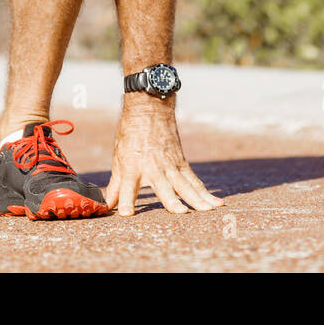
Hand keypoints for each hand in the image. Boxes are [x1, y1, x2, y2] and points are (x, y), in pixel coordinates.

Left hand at [104, 94, 223, 215]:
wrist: (149, 110)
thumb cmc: (131, 136)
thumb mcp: (118, 159)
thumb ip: (115, 187)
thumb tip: (107, 206)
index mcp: (132, 166)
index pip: (128, 187)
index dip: (127, 200)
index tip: (127, 214)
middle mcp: (153, 167)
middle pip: (163, 186)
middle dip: (171, 200)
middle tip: (180, 212)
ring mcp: (170, 165)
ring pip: (185, 185)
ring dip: (196, 198)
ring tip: (206, 210)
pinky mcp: (181, 163)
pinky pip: (194, 181)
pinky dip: (206, 193)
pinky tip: (216, 203)